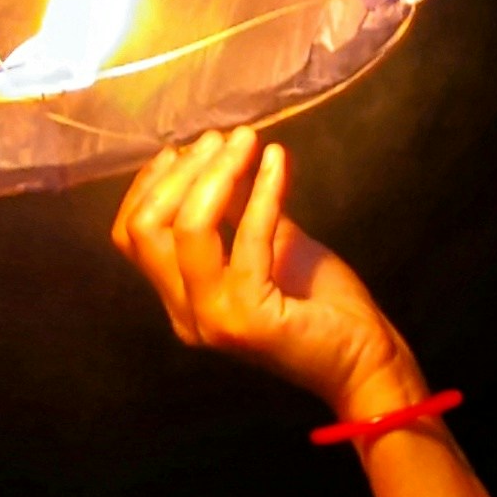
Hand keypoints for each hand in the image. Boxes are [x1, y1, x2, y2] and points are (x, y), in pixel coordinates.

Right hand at [110, 128, 417, 420]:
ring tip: (247, 141)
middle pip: (148, 228)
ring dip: (216, 173)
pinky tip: (278, 161)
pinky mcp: (249, 319)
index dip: (151, 183)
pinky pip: (247, 239)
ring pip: (186, 228)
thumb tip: (215, 152)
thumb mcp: (268, 241)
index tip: (189, 147)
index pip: (133, 234)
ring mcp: (212, 319)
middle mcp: (184, 314)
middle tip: (222, 139)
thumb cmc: (319, 302)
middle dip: (182, 172)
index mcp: (180, 299)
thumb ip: (234, 208)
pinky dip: (262, 192)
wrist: (364, 358)